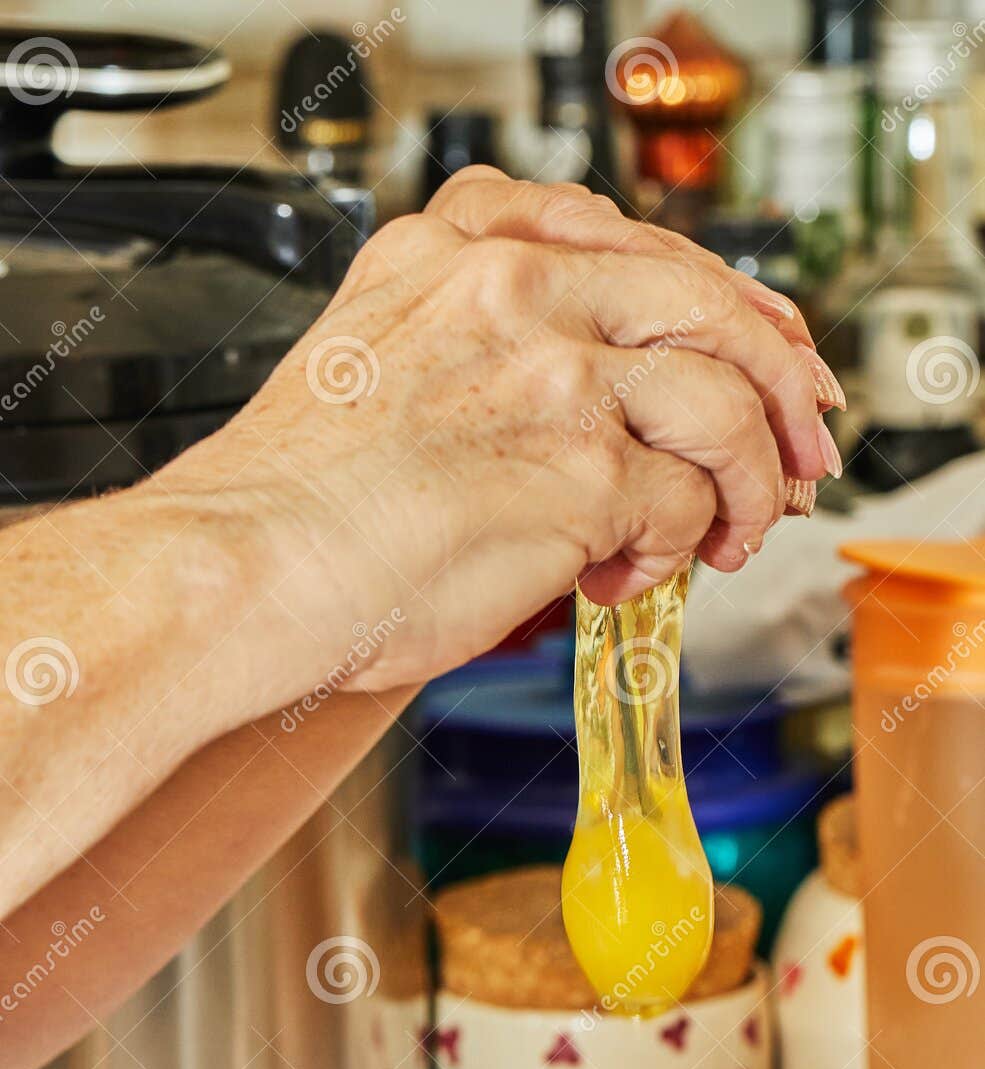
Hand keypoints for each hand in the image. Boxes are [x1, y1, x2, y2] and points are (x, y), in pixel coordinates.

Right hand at [159, 172, 840, 703]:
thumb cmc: (300, 498)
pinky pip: (686, 504)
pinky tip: (621, 572)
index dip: (724, 304)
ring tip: (727, 537)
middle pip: (710, 305)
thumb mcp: (384, 355)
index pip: (637, 243)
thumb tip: (605, 387)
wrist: (245, 568)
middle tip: (803, 445)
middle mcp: (517, 287)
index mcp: (464, 245)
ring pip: (724, 405)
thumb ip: (489, 336)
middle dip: (778, 386)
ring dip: (749, 483)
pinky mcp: (581, 469)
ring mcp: (556, 372)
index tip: (763, 349)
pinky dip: (676, 549)